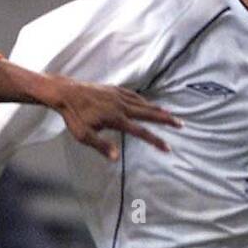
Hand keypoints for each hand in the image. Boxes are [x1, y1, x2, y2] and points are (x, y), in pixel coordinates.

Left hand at [47, 76, 179, 161]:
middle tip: (181, 124)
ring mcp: (118, 96)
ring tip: (169, 114)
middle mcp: (121, 106)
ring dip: (157, 109)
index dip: (156, 140)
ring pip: (143, 103)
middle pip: (149, 114)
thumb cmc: (73, 117)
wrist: (66, 93)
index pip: (141, 132)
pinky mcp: (114, 89)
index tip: (167, 147)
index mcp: (116, 119)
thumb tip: (116, 158)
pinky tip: (147, 103)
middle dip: (166, 120)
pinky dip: (144, 100)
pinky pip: (134, 95)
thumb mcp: (84, 136)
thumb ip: (102, 146)